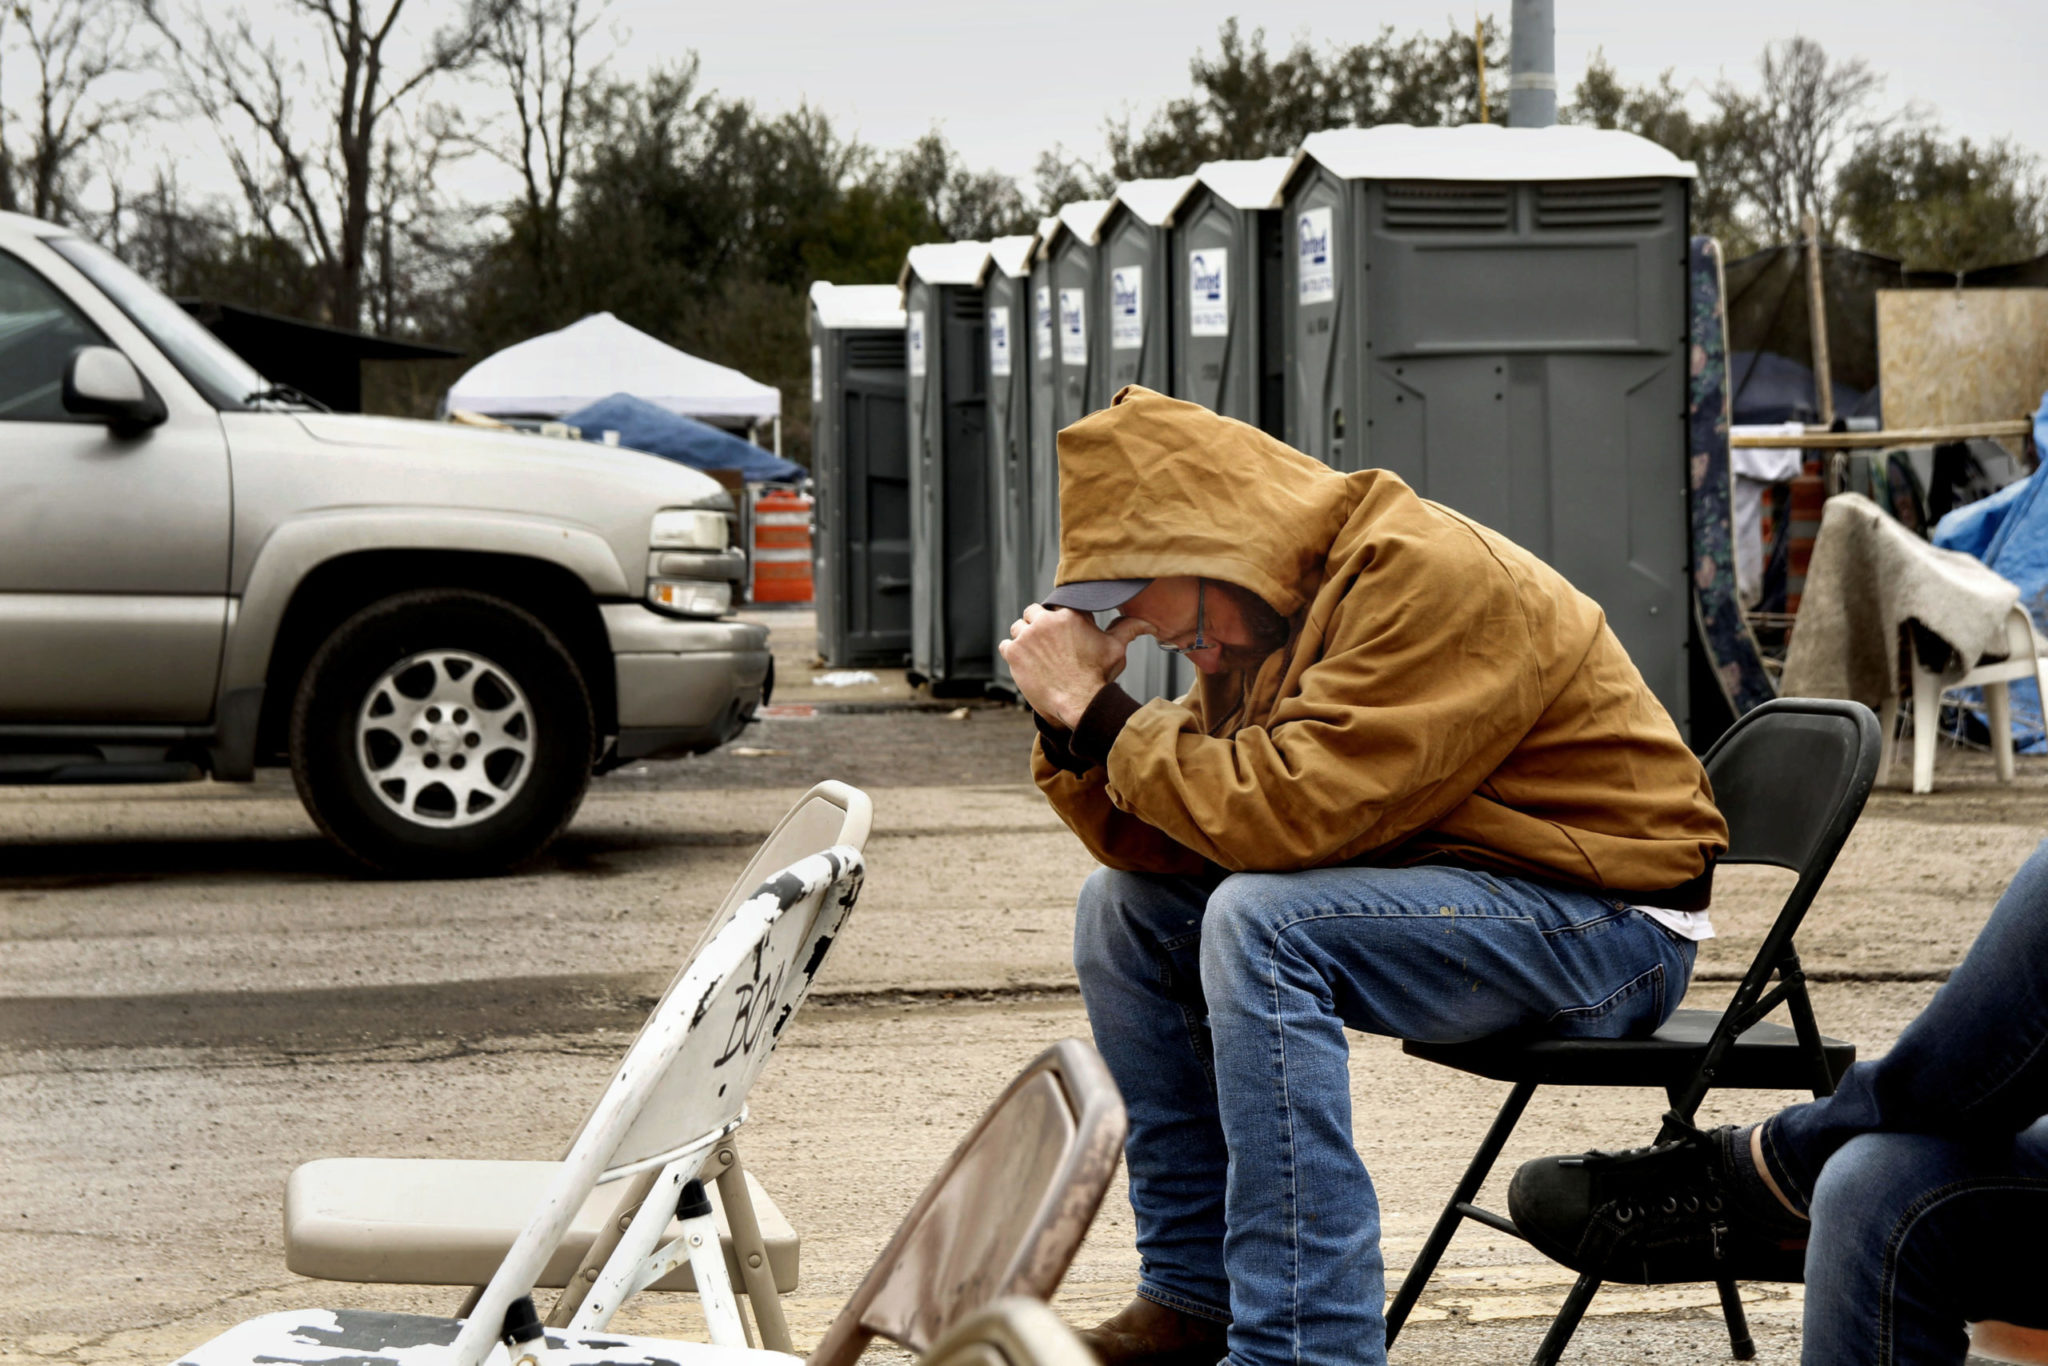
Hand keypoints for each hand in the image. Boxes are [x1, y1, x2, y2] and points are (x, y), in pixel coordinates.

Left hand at [999, 604, 1154, 728]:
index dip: (1057, 619)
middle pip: (1033, 612)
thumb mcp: (1116, 649)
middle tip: (1046, 645)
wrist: (1079, 702)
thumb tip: (1149, 623)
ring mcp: (1028, 635)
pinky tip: (1025, 664)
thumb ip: (1128, 629)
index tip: (1060, 634)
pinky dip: (1012, 653)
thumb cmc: (1098, 676)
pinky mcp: (1015, 652)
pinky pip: (1006, 645)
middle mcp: (1047, 620)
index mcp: (1071, 614)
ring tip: (1036, 656)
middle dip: (1038, 625)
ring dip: (1024, 638)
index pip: (1057, 605)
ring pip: (1018, 627)